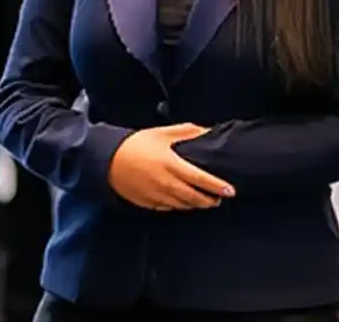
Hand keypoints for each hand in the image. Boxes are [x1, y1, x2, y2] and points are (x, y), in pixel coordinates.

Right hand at [107, 123, 234, 210]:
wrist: (108, 160)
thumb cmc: (136, 144)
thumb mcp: (162, 133)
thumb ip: (187, 132)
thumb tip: (207, 131)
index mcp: (171, 164)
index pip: (200, 179)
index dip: (217, 186)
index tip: (230, 190)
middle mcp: (166, 183)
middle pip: (194, 197)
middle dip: (210, 200)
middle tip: (220, 198)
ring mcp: (157, 195)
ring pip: (183, 205)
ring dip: (197, 204)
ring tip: (206, 201)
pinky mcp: (149, 203)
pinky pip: (169, 208)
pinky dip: (180, 206)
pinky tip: (185, 202)